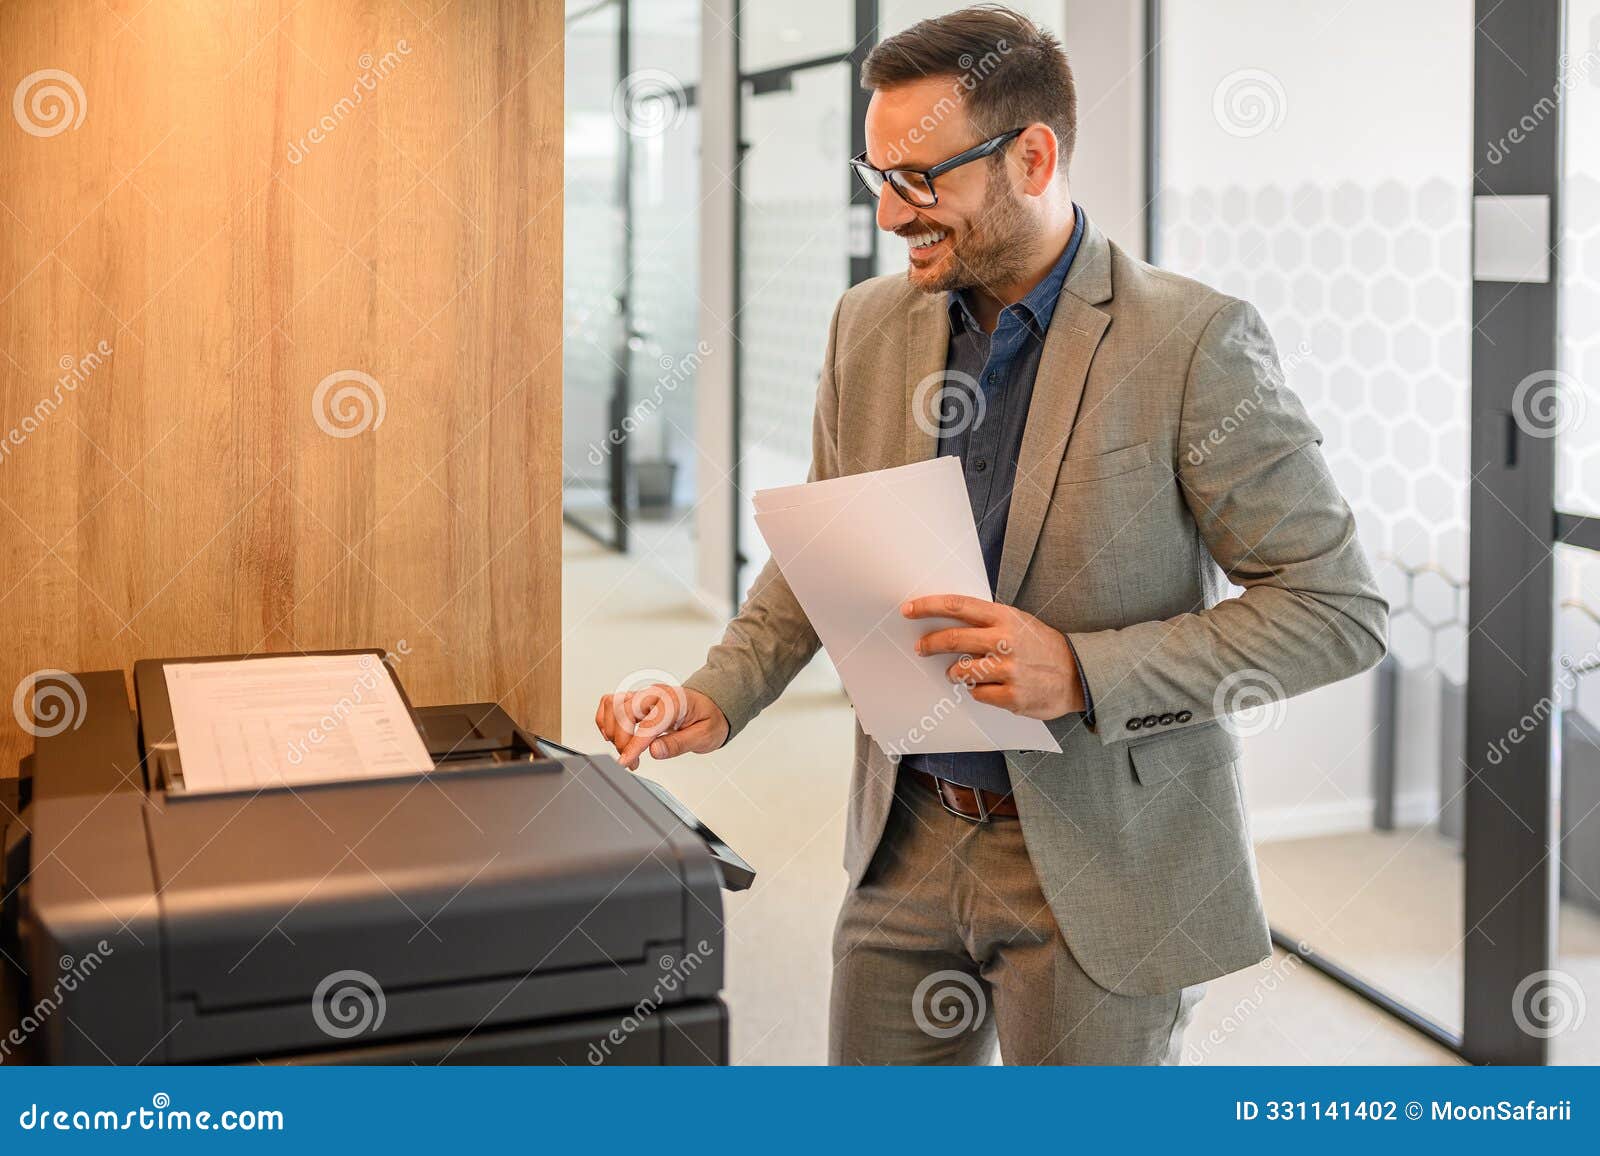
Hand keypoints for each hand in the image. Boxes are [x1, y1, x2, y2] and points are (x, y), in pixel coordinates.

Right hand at [594, 683, 729, 770]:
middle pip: (624, 711)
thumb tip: (655, 751)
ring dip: (612, 730)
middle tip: (632, 762)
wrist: (710, 706)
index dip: (634, 745)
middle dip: (622, 740)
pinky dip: (606, 720)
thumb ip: (678, 744)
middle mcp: (655, 694)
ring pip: (613, 704)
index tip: (625, 762)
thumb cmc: (708, 719)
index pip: (648, 724)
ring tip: (625, 749)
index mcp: (674, 701)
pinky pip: (610, 703)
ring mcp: (643, 694)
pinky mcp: (635, 699)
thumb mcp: (704, 736)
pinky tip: (613, 736)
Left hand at [903, 594, 1085, 719]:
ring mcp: (1009, 670)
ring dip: (955, 673)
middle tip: (921, 647)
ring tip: (960, 672)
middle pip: (953, 640)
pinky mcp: (1012, 696)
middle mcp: (1005, 641)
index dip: (928, 606)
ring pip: (961, 671)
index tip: (908, 610)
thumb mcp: (1018, 622)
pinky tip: (990, 687)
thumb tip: (948, 621)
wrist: (1077, 673)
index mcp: (1004, 618)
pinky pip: (978, 694)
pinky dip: (978, 691)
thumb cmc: (1041, 645)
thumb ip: (988, 621)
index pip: (957, 606)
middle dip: (929, 644)